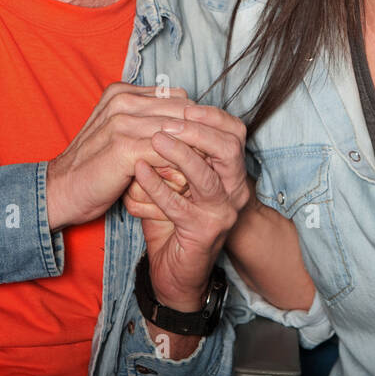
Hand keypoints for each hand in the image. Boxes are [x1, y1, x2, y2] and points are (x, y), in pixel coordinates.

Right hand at [46, 83, 196, 229]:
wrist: (60, 191)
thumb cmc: (94, 166)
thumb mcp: (120, 132)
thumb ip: (147, 119)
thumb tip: (189, 120)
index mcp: (122, 93)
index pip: (177, 97)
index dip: (192, 121)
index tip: (201, 144)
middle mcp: (122, 102)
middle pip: (182, 110)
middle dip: (198, 135)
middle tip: (210, 158)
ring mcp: (121, 122)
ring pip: (178, 131)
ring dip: (193, 152)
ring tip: (203, 170)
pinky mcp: (123, 148)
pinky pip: (166, 153)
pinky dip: (179, 166)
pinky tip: (185, 180)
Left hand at [122, 105, 249, 310]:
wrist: (178, 272)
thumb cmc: (174, 219)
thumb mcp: (178, 178)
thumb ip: (177, 150)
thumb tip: (159, 110)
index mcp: (231, 172)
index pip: (234, 133)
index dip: (211, 116)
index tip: (183, 103)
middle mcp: (234, 190)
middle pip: (228, 148)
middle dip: (198, 130)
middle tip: (169, 121)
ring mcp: (222, 212)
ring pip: (206, 176)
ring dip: (180, 154)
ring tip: (156, 139)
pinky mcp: (205, 232)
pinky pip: (179, 206)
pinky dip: (157, 187)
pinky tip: (140, 172)